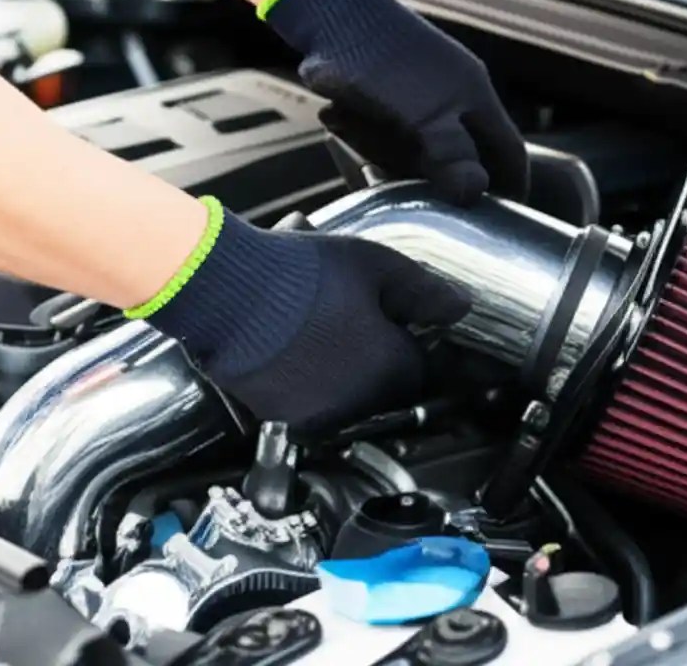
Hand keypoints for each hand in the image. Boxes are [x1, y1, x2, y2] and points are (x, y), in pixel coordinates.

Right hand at [147, 207, 468, 442]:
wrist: (223, 290)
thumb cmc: (298, 274)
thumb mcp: (376, 265)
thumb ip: (426, 291)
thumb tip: (463, 306)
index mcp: (391, 369)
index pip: (420, 369)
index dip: (406, 342)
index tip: (390, 322)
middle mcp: (360, 404)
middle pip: (384, 390)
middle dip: (375, 360)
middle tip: (348, 321)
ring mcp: (317, 417)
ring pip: (347, 402)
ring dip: (341, 376)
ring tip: (316, 334)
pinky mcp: (279, 420)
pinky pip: (308, 408)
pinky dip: (305, 388)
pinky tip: (291, 352)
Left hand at [263, 0, 527, 205]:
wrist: (331, 14)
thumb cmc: (384, 68)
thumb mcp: (423, 118)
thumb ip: (451, 157)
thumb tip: (476, 193)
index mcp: (476, 97)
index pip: (509, 153)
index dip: (510, 189)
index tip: (505, 221)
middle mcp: (455, 96)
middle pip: (461, 155)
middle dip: (435, 177)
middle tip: (419, 203)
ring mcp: (421, 92)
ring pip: (418, 145)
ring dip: (388, 153)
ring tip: (359, 145)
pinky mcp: (387, 90)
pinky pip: (385, 128)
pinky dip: (365, 135)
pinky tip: (339, 122)